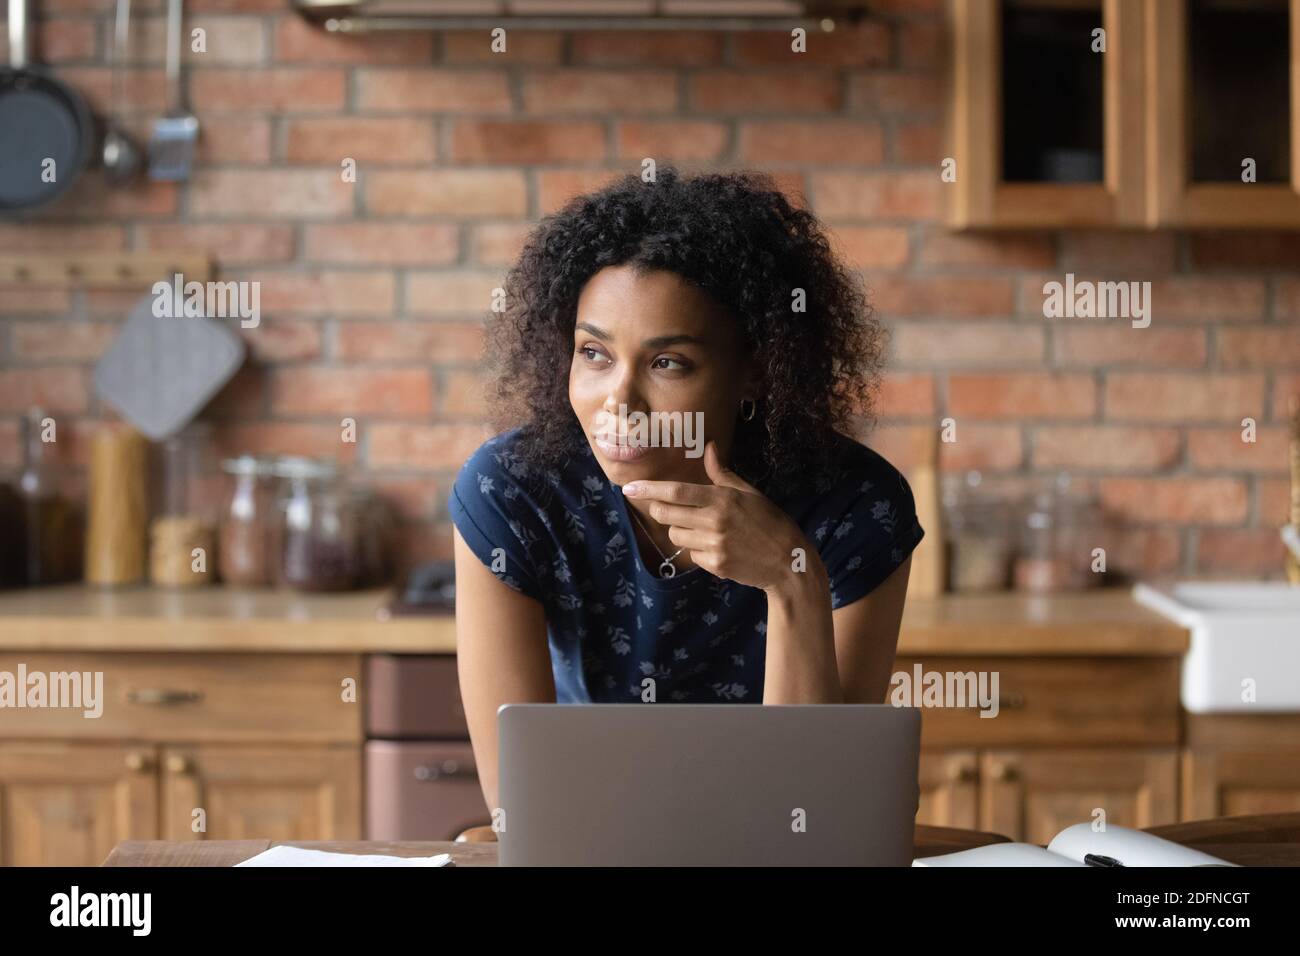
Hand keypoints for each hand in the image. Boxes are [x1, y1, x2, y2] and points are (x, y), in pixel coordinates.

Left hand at [622, 441, 823, 594]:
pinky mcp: (715, 565)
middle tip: (666, 508)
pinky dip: (698, 552)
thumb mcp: (749, 493)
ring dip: (682, 532)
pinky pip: (691, 556)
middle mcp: (715, 521)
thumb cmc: (769, 522)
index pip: (676, 491)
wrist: (787, 561)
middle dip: (659, 510)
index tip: (628, 488)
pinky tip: (717, 549)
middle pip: (666, 514)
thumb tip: (709, 448)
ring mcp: (714, 545)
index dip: (649, 489)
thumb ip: (722, 473)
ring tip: (705, 531)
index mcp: (722, 498)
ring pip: (676, 536)